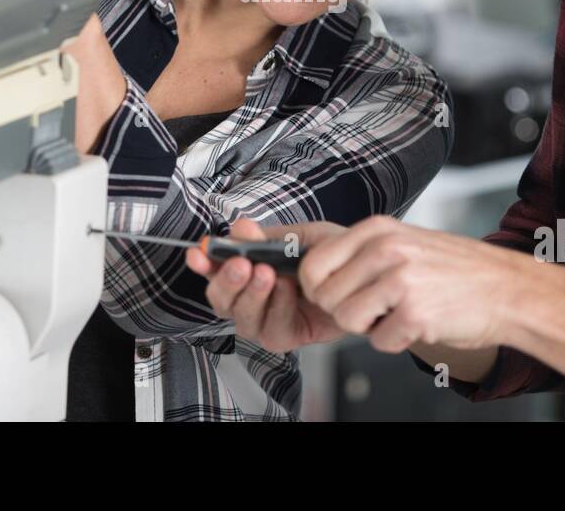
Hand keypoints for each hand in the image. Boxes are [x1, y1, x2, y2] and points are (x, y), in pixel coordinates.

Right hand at [187, 219, 347, 352]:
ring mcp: (267, 320)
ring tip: (268, 273)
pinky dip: (278, 307)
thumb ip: (266, 237)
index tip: (198, 254)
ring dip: (253, 295)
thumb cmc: (330, 253)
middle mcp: (250, 298)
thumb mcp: (298, 236)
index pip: (213, 271)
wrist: (366, 271)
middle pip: (221, 300)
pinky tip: (288, 289)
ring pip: (243, 319)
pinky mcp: (288, 336)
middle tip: (241, 264)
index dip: (203, 264)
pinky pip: (273, 329)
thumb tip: (239, 228)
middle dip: (227, 281)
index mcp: (247, 269)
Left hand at [298, 215, 518, 353]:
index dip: (316, 288)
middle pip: (325, 297)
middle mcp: (386, 249)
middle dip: (345, 310)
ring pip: (347, 320)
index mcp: (377, 229)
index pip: (312, 263)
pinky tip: (418, 323)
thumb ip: (361, 252)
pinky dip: (395, 341)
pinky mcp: (416, 312)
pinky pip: (379, 341)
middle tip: (376, 307)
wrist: (508, 290)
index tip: (333, 295)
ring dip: (370, 327)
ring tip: (398, 312)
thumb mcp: (404, 242)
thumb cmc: (454, 270)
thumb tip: (310, 274)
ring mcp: (401, 280)